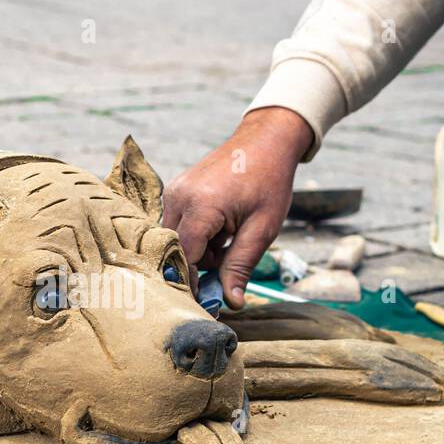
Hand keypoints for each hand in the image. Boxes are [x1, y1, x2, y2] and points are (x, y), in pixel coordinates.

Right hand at [163, 107, 312, 308]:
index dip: (195, 282)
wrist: (265, 141)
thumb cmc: (269, 182)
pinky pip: (177, 225)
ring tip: (228, 237)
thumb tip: (231, 303)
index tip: (207, 301)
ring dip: (198, 249)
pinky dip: (196, 235)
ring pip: (175, 239)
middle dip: (199, 264)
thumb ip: (241, 266)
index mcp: (202, 206)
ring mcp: (174, 191)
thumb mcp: (262, 229)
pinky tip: (219, 227)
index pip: (186, 257)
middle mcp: (179, 197)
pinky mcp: (175, 190)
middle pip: (176, 250)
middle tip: (228, 260)